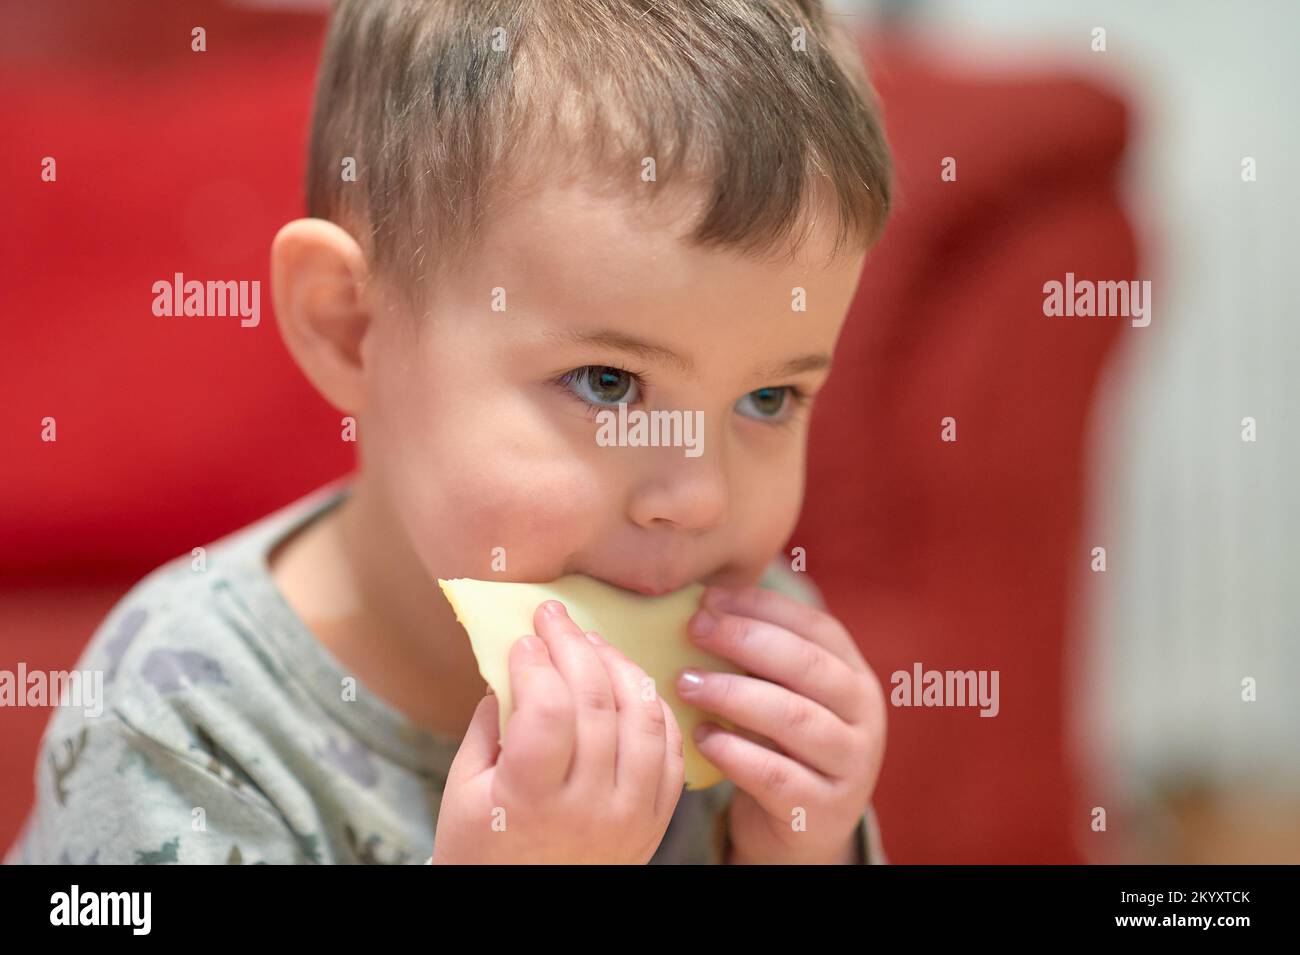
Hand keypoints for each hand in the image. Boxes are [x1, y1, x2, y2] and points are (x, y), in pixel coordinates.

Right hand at [432, 600, 684, 863]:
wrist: (520, 914)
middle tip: (554, 615)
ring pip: (643, 718)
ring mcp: (631, 815)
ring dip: (619, 667)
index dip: (536, 663)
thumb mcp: (463, 791)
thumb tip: (513, 665)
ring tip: (592, 642)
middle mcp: (589, 808)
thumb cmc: (480, 851)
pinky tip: (630, 683)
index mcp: (531, 800)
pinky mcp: (655, 821)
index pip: (548, 710)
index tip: (522, 639)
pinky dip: (655, 709)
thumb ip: (490, 726)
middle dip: (573, 645)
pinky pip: (669, 750)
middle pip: (596, 703)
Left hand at [677, 585, 884, 863]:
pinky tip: (702, 737)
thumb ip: (759, 659)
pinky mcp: (822, 811)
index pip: (817, 627)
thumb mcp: (782, 698)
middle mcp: (864, 717)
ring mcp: (849, 766)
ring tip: (686, 683)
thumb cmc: (781, 749)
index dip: (763, 607)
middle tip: (694, 630)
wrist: (803, 834)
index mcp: (855, 676)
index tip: (709, 598)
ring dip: (733, 694)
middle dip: (745, 641)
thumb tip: (702, 606)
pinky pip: (776, 776)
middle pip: (807, 666)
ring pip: (794, 718)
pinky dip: (734, 752)